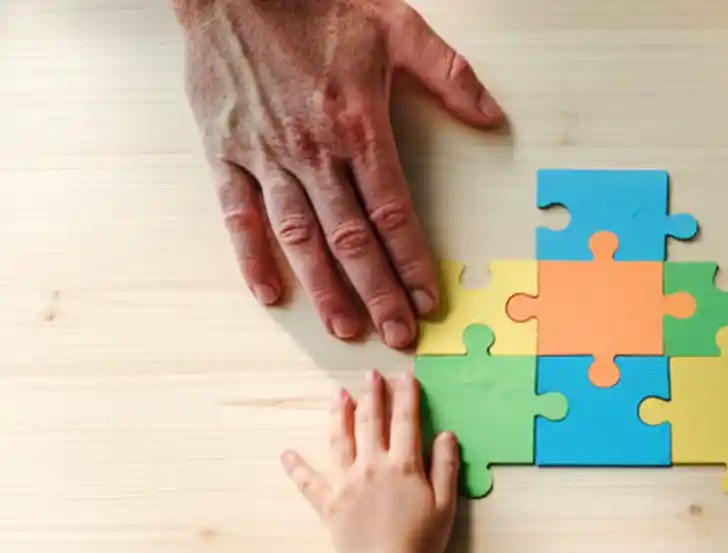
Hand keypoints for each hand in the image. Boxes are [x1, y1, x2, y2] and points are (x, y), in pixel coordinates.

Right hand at [175, 0, 504, 347]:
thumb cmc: (319, 4)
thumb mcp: (398, 27)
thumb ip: (448, 74)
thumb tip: (490, 115)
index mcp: (359, 127)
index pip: (394, 213)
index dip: (413, 262)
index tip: (429, 300)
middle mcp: (314, 152)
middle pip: (352, 239)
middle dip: (379, 293)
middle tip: (398, 335)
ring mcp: (267, 156)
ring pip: (301, 238)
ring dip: (325, 288)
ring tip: (347, 327)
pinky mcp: (227, 152)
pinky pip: (239, 215)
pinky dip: (254, 257)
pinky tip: (272, 294)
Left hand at [280, 370, 457, 552]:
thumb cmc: (421, 541)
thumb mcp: (446, 504)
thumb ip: (446, 466)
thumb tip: (446, 434)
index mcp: (403, 464)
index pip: (405, 421)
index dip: (406, 396)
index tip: (405, 375)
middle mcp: (371, 466)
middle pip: (370, 422)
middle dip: (372, 394)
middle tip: (371, 374)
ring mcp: (346, 482)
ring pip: (339, 440)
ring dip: (338, 415)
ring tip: (337, 395)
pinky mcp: (328, 503)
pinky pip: (308, 482)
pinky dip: (296, 468)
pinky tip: (286, 454)